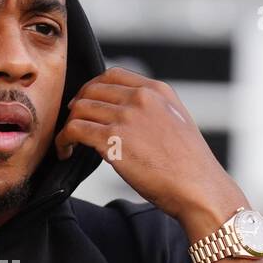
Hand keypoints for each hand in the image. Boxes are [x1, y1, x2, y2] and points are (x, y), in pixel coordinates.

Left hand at [54, 66, 243, 230]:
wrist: (198, 187)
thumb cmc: (189, 166)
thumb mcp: (176, 123)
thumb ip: (152, 111)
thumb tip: (125, 116)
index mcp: (157, 91)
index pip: (113, 75)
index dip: (92, 87)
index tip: (86, 103)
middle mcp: (141, 98)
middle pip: (92, 89)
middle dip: (77, 106)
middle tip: (73, 124)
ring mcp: (126, 117)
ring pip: (80, 108)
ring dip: (69, 125)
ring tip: (69, 143)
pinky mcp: (112, 139)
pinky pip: (75, 130)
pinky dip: (64, 140)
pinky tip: (66, 151)